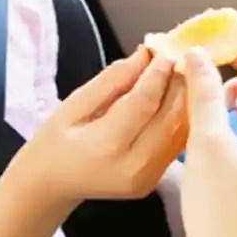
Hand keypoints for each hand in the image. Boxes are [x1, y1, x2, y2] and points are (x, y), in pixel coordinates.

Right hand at [8, 48, 187, 209]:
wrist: (51, 185)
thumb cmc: (55, 142)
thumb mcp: (73, 104)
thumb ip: (111, 80)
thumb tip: (144, 56)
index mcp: (106, 145)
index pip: (143, 103)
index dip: (158, 74)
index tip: (165, 52)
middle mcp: (133, 166)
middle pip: (169, 117)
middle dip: (178, 84)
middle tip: (177, 58)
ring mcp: (147, 177)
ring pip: (179, 130)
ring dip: (184, 100)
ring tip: (178, 75)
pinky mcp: (154, 180)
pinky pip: (175, 143)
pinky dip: (180, 118)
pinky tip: (175, 99)